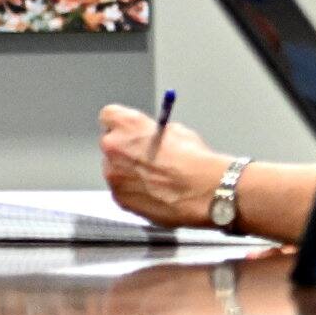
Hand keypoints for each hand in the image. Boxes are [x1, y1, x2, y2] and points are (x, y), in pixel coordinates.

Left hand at [99, 103, 231, 228]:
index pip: (109, 116)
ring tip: (155, 181)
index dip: (122, 125)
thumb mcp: (176, 132)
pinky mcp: (119, 198)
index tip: (130, 131)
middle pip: (110, 145)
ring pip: (115, 170)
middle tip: (145, 159)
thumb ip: (153, 132)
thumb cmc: (195, 160)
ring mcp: (113, 175)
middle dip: (125, 150)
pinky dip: (134, 192)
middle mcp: (114, 147)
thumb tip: (150, 136)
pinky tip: (155, 194)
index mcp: (127, 124)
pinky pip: (122, 191)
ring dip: (128, 173)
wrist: (206, 192)